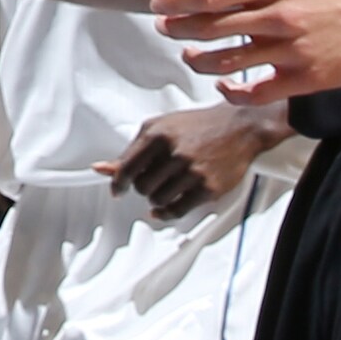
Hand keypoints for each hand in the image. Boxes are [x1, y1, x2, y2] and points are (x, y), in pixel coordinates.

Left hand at [108, 100, 287, 217]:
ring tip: (165, 187)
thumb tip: (102, 169)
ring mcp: (192, 171)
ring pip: (158, 199)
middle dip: (143, 187)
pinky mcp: (208, 188)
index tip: (117, 190)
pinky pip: (177, 210)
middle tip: (152, 180)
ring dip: (157, 198)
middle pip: (141, 186)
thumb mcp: (160, 128)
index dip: (118, 182)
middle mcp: (174, 152)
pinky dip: (166, 213)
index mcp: (157, 134)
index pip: (126, 167)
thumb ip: (132, 150)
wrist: (238, 128)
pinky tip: (164, 208)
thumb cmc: (197, 126)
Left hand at [154, 0, 340, 101]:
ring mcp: (295, 48)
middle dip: (181, 30)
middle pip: (214, 28)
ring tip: (191, 58)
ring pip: (232, 62)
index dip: (177, 2)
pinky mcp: (311, 77)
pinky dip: (236, 92)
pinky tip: (225, 87)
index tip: (157, 6)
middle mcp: (281, 14)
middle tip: (164, 30)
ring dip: (202, 62)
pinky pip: (261, 91)